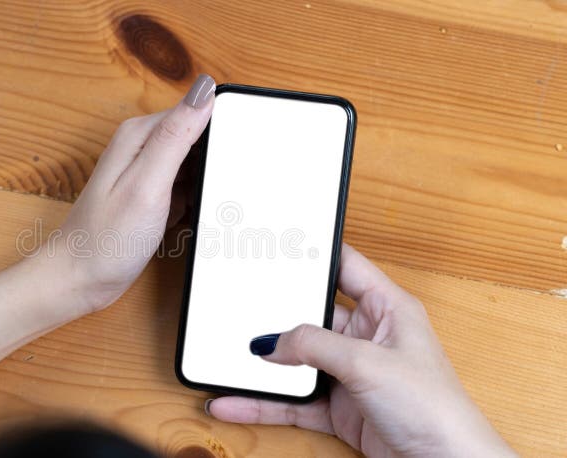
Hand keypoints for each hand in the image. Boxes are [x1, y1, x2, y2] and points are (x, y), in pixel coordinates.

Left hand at [59, 74, 215, 312]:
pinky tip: (177, 220)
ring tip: (181, 211)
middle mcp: (140, 148)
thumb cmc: (106, 238)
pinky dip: (189, 205)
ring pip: (193, 167)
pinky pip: (185, 191)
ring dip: (198, 188)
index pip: (195, 110)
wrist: (80, 279)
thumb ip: (176, 135)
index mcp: (139, 134)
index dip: (216, 134)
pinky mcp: (148, 196)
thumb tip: (204, 91)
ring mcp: (144, 173)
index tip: (220, 161)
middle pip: (196, 139)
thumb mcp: (148, 183)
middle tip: (195, 195)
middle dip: (207, 166)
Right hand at [207, 244, 516, 456]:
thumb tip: (271, 342)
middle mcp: (367, 336)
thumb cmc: (434, 409)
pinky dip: (265, 402)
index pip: (346, 266)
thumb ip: (314, 345)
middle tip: (239, 305)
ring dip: (265, 365)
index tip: (278, 245)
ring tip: (228, 359)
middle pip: (311, 316)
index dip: (314, 254)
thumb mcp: (367, 362)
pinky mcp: (340, 407)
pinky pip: (294, 400)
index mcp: (387, 308)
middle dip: (276, 315)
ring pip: (297, 361)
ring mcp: (351, 373)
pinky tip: (236, 402)